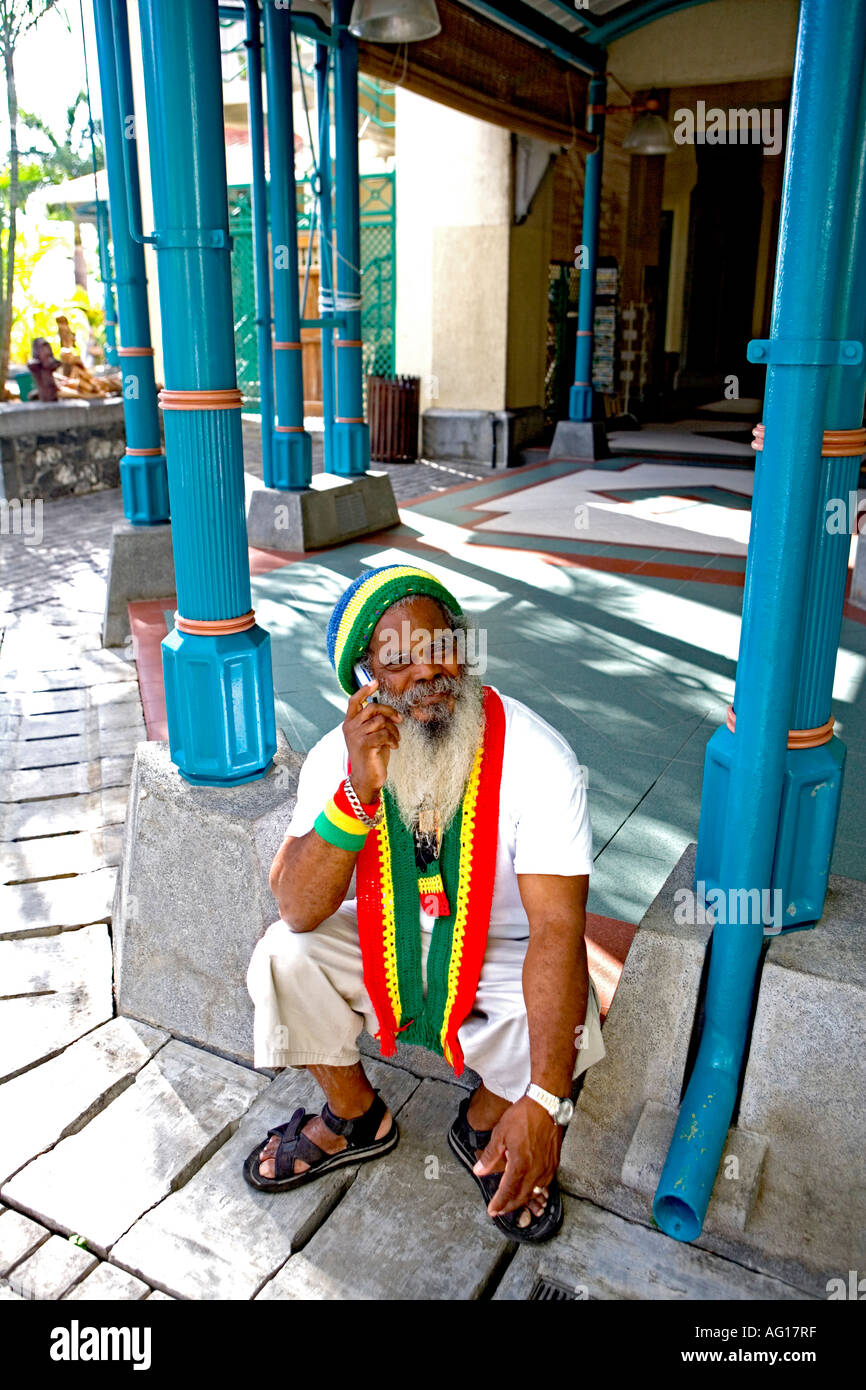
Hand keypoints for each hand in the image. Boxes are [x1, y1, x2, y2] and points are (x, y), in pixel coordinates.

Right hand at [342, 679, 401, 801]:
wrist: (365, 779)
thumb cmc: (370, 756)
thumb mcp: (369, 736)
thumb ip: (372, 722)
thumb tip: (388, 710)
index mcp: (349, 723)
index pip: (354, 701)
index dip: (364, 690)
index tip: (375, 682)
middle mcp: (350, 727)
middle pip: (373, 707)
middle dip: (390, 711)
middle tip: (399, 719)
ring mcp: (356, 736)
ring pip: (381, 721)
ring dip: (393, 730)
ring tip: (395, 740)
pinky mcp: (365, 745)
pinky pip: (384, 733)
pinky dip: (393, 739)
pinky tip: (394, 746)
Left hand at [472, 1096, 560, 1217]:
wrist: (546, 1104)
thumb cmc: (525, 1116)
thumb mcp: (500, 1134)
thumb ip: (490, 1156)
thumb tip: (479, 1170)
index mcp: (521, 1165)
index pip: (508, 1192)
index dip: (499, 1203)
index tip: (493, 1211)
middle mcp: (536, 1170)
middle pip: (522, 1197)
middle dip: (510, 1206)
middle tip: (500, 1210)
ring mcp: (547, 1168)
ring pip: (534, 1192)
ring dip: (522, 1199)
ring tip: (513, 1201)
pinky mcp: (554, 1162)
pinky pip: (544, 1183)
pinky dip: (535, 1190)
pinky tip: (530, 1188)